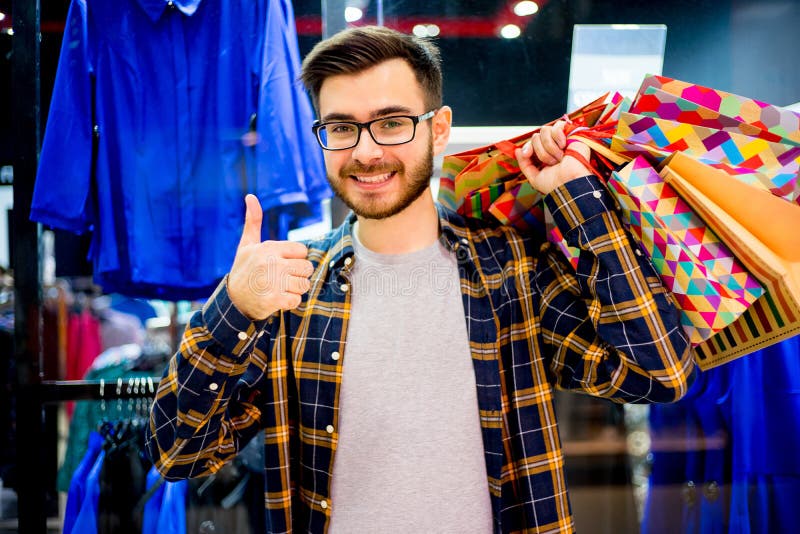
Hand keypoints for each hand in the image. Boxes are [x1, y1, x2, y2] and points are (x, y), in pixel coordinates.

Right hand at [227, 195, 313, 319]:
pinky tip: (277, 299)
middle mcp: (271, 263)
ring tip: (279, 288)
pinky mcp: (274, 300)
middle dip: (298, 275)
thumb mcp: (247, 245)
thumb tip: (250, 196)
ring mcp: (273, 282)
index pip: (302, 250)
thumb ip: (253, 221)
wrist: (233, 301)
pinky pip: (297, 300)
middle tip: (281, 278)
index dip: (294, 259)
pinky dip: (290, 302)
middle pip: (307, 268)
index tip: (280, 264)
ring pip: (304, 284)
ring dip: (294, 289)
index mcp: (268, 248)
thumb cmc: (244, 270)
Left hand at [515, 120, 592, 194]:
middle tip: (551, 162)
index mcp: (545, 156)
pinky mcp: (571, 133)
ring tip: (559, 157)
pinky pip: (557, 126)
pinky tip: (564, 146)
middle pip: (536, 137)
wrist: (571, 183)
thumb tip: (517, 151)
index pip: (531, 144)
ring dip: (549, 147)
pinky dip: (558, 136)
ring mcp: (562, 139)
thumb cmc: (556, 184)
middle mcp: (553, 147)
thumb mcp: (535, 177)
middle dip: (541, 151)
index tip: (526, 154)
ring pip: (544, 131)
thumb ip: (525, 165)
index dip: (527, 147)